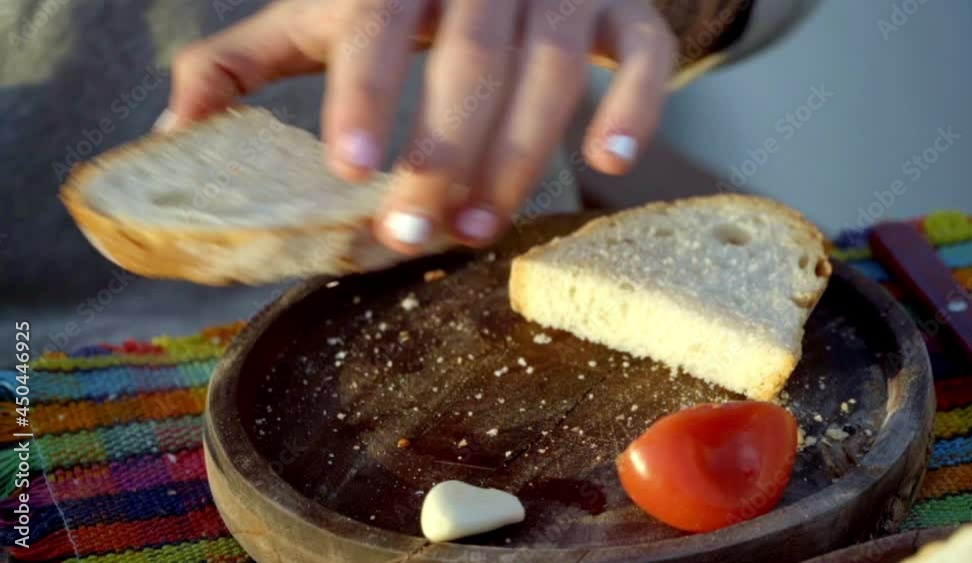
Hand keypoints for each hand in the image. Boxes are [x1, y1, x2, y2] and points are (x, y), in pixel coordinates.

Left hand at [164, 0, 676, 252]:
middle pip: (472, 60)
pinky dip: (635, 107)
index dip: (367, 92)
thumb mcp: (317, 11)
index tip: (349, 168)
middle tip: (413, 233)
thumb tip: (176, 129)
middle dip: (444, 152)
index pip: (380, 22)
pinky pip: (646, 55)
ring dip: (520, 154)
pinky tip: (605, 163)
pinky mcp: (624, 6)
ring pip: (555, 69)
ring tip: (480, 228)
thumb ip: (245, 60)